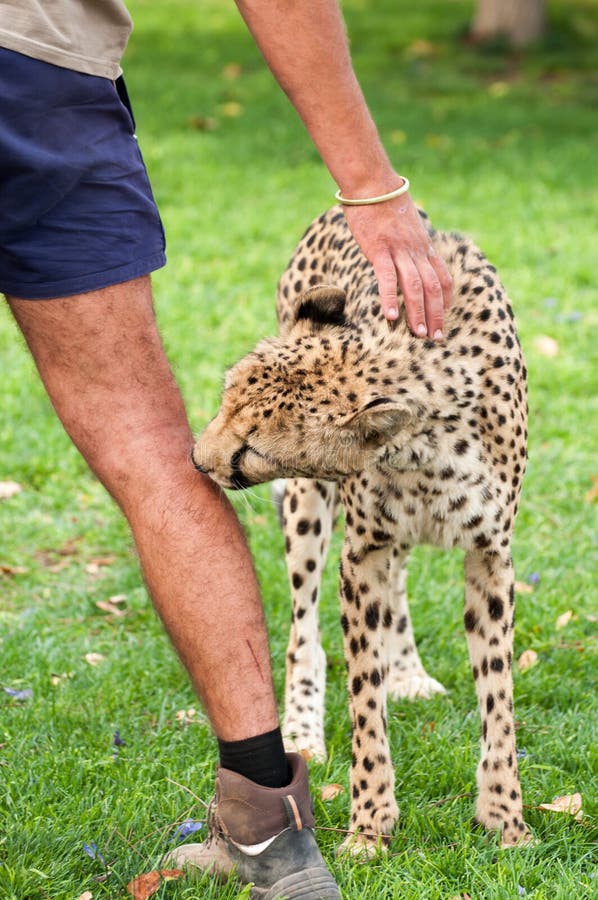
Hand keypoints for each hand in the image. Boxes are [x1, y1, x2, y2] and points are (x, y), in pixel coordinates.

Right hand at [342, 192, 452, 338]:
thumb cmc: (385, 203)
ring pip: (415, 287)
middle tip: (436, 338)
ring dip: (418, 313)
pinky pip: (388, 278)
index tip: (444, 317)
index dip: (445, 300)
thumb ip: (410, 243)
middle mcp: (417, 250)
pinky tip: (390, 317)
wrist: (372, 183)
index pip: (442, 277)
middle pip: (433, 287)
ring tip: (418, 334)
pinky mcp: (380, 250)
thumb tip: (409, 254)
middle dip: (436, 315)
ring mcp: (399, 250)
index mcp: (424, 245)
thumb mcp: (406, 224)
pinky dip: (391, 298)